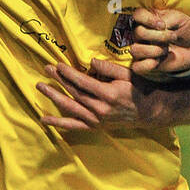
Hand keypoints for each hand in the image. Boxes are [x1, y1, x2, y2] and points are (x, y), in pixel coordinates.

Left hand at [37, 57, 166, 132]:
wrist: (149, 112)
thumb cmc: (139, 90)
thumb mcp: (127, 74)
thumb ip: (108, 68)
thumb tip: (90, 62)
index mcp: (108, 94)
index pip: (82, 82)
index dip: (68, 73)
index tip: (57, 64)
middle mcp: (100, 109)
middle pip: (74, 92)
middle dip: (58, 80)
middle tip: (46, 69)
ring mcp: (96, 120)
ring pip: (70, 108)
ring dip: (54, 97)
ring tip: (40, 87)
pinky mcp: (96, 126)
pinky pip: (74, 126)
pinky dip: (59, 123)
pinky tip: (45, 120)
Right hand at [128, 7, 189, 76]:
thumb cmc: (185, 29)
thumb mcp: (179, 18)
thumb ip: (166, 20)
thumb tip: (157, 29)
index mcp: (148, 19)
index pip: (137, 15)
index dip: (147, 20)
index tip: (162, 25)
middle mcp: (142, 33)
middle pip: (137, 33)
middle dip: (157, 36)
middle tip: (173, 37)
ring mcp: (143, 48)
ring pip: (135, 50)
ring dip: (153, 50)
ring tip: (166, 50)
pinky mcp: (146, 63)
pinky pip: (137, 67)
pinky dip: (147, 65)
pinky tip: (158, 61)